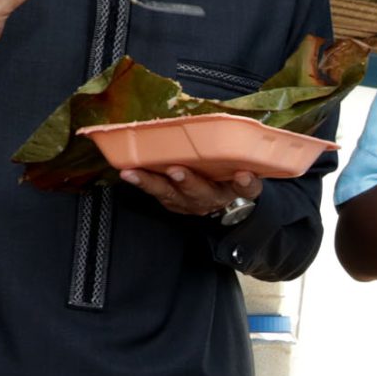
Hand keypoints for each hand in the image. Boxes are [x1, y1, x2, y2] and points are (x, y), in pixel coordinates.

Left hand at [121, 167, 257, 218]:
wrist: (217, 205)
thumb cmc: (229, 184)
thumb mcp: (245, 182)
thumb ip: (248, 180)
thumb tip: (246, 173)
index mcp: (231, 192)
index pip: (243, 190)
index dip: (244, 184)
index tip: (243, 175)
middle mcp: (207, 200)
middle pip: (198, 192)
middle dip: (188, 182)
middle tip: (177, 171)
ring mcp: (185, 201)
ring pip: (168, 193)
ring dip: (150, 182)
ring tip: (133, 172)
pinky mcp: (169, 198)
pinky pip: (155, 190)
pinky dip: (141, 180)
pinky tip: (128, 171)